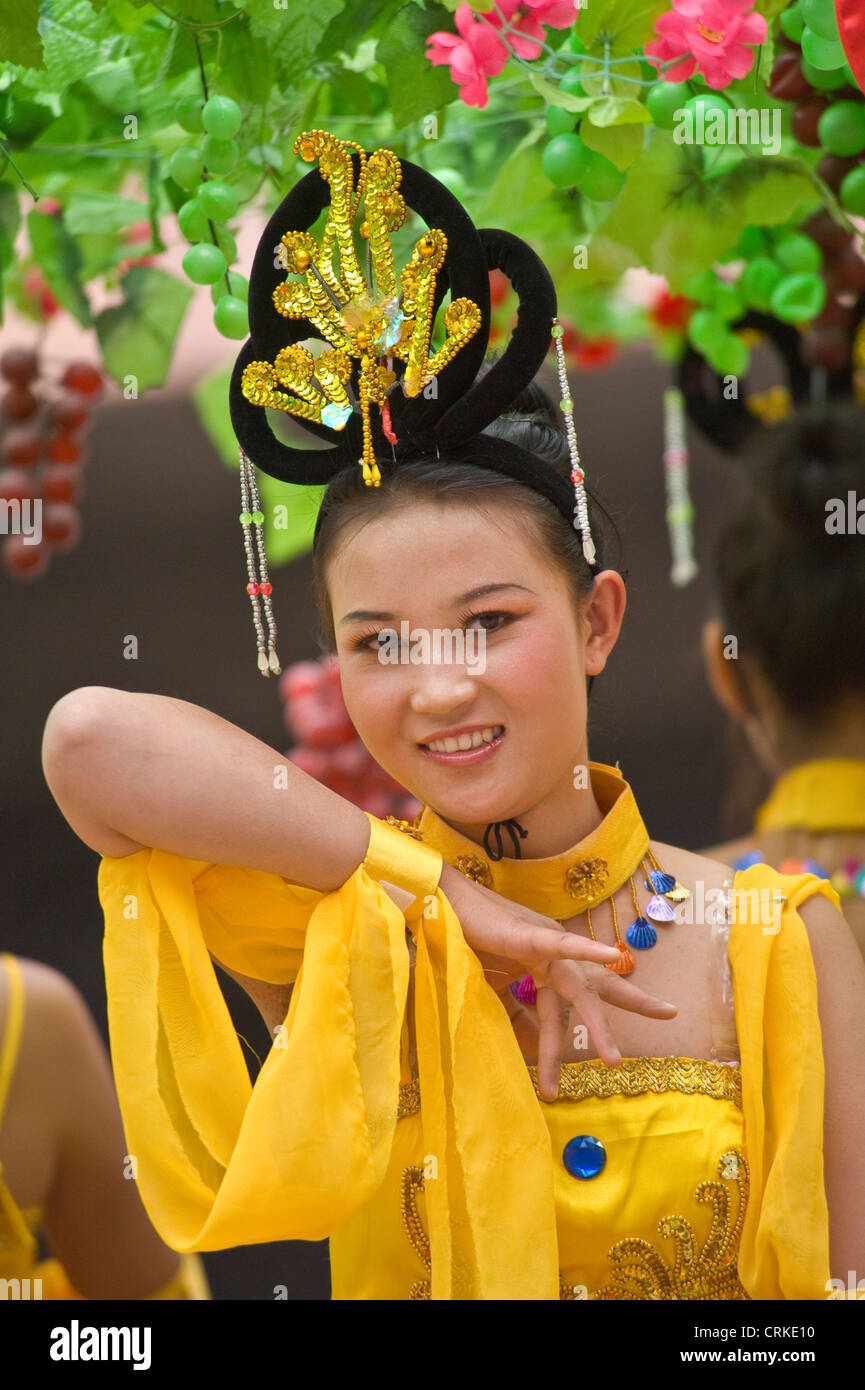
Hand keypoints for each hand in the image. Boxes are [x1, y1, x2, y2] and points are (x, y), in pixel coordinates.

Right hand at [437, 862, 676, 1099]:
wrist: (440, 907)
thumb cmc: (465, 942)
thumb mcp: (495, 990)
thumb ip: (518, 1016)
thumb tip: (535, 1046)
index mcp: (547, 967)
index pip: (582, 996)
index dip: (604, 1018)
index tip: (632, 1037)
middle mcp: (555, 955)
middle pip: (599, 987)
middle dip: (636, 1002)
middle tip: (671, 1013)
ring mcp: (545, 944)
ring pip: (580, 991)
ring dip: (596, 1028)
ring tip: (612, 1062)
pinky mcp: (530, 937)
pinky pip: (564, 946)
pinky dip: (588, 950)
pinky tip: (613, 956)